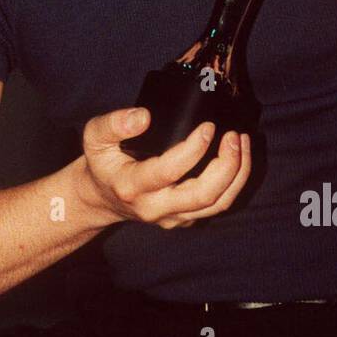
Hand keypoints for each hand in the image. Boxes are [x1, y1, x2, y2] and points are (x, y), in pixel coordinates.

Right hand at [78, 105, 250, 229]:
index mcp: (131, 186)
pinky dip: (233, 182)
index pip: (169, 171)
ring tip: (242, 143)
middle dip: (227, 165)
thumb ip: (114, 123)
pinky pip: (216, 206)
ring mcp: (171, 217)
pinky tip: (236, 157)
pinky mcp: (183, 219)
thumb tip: (144, 116)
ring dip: (237, 174)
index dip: (194, 149)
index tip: (208, 126)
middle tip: (234, 136)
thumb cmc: (102, 162)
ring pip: (217, 204)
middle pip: (203, 195)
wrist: (100, 198)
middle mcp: (154, 207)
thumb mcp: (94, 136)